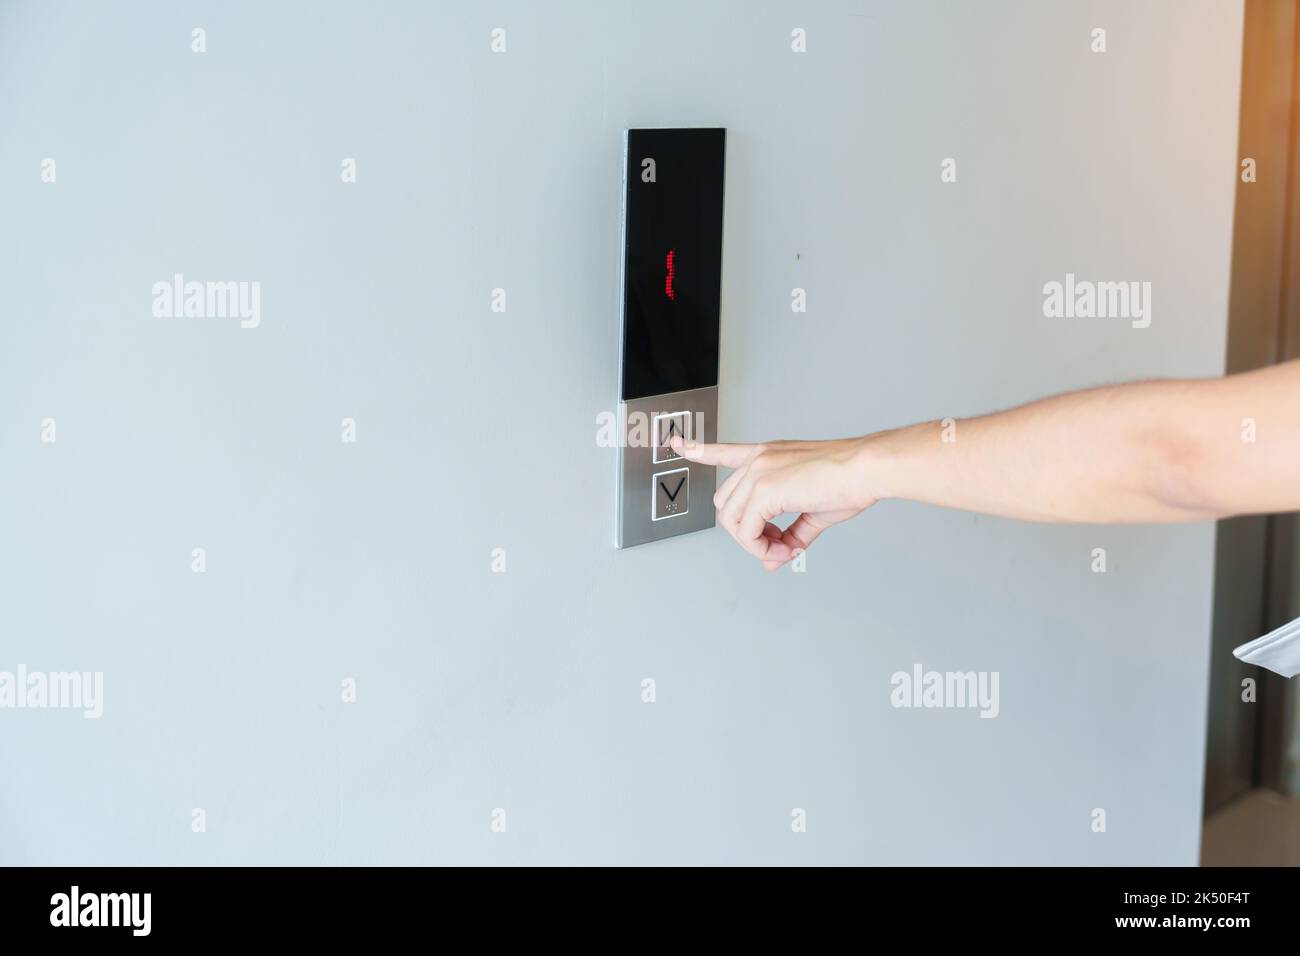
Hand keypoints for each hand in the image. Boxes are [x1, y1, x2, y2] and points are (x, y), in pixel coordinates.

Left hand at [669, 435, 878, 569]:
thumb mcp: (814, 510)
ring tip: (784, 547)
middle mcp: (757, 459)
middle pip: (726, 505)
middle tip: (778, 543)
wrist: (866, 469)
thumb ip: (790, 535)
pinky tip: (785, 547)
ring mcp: (758, 472)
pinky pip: (747, 531)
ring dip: (754, 542)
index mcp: (767, 455)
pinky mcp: (763, 490)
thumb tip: (773, 559)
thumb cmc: (849, 481)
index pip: (724, 451)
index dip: (699, 450)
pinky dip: (762, 546)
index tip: (677, 444)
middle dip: (746, 532)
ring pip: (731, 521)